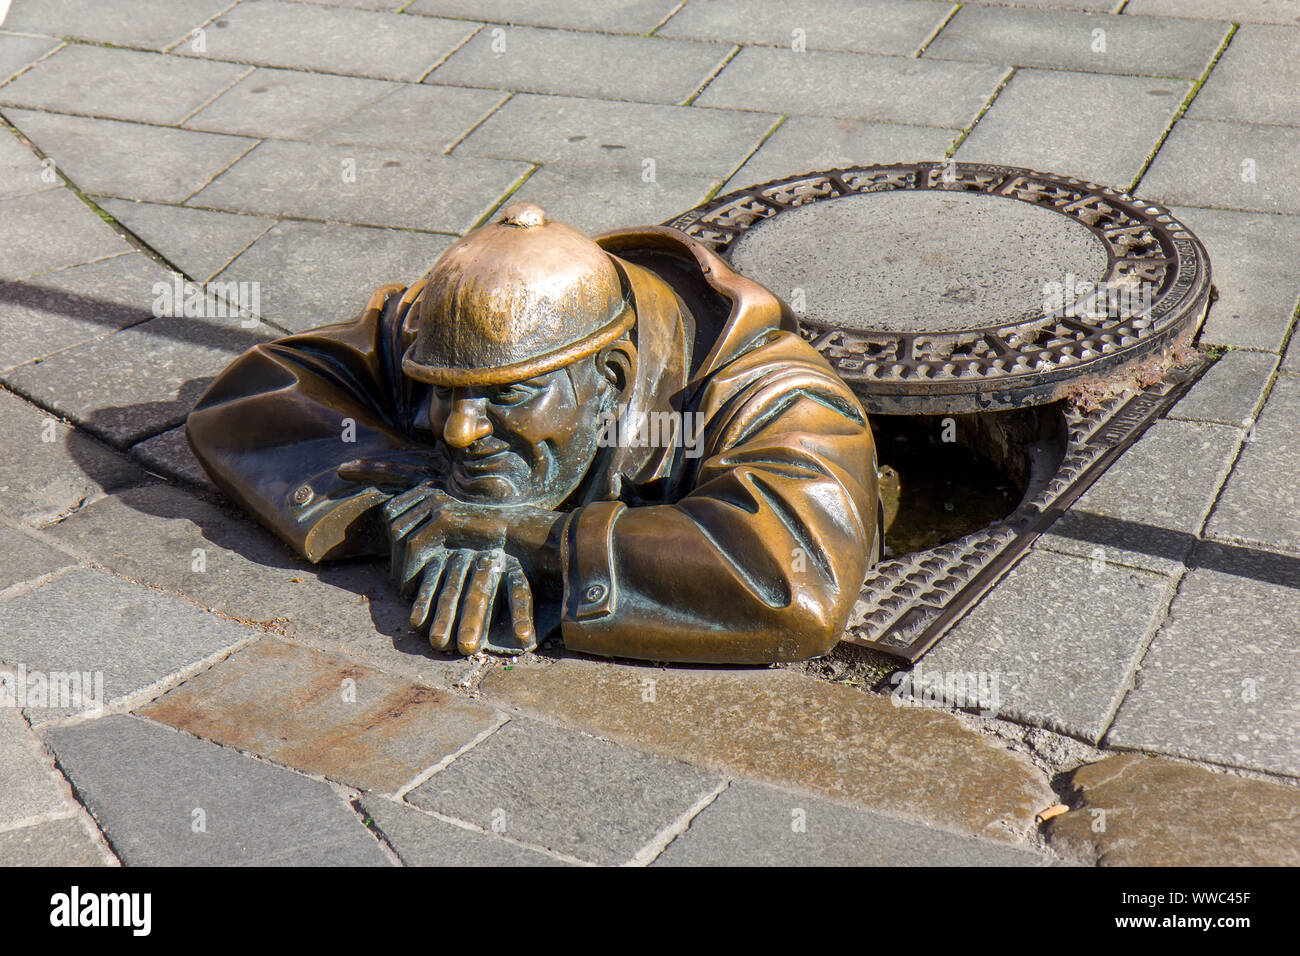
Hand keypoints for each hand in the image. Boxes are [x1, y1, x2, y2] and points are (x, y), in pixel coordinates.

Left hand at [378, 480, 562, 589]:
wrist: (517, 531)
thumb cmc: (490, 538)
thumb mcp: (456, 533)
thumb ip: (433, 536)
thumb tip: (403, 556)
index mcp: (431, 493)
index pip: (392, 512)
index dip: (391, 542)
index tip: (400, 569)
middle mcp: (431, 494)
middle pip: (393, 523)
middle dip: (394, 557)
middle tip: (401, 584)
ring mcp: (438, 503)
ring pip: (401, 535)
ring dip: (399, 566)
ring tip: (406, 590)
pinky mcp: (446, 518)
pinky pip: (415, 544)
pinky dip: (410, 569)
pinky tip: (415, 588)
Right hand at [407, 547, 535, 654]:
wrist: (479, 512)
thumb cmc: (513, 549)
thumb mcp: (529, 557)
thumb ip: (538, 585)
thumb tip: (543, 626)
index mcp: (512, 560)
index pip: (519, 588)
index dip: (521, 612)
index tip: (524, 637)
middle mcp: (485, 558)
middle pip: (479, 592)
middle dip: (473, 620)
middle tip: (467, 647)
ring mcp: (460, 557)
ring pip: (451, 590)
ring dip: (444, 618)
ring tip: (438, 643)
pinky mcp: (439, 557)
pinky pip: (430, 582)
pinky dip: (423, 603)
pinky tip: (417, 624)